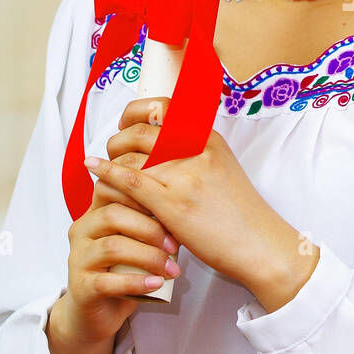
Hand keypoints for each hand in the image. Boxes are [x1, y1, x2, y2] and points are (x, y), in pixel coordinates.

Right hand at [62, 185, 179, 348]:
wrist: (96, 313)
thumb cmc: (121, 272)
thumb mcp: (134, 242)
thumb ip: (147, 222)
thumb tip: (183, 206)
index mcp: (93, 214)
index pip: (109, 188)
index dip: (139, 194)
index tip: (170, 206)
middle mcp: (81, 232)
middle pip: (112, 215)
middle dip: (150, 228)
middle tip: (175, 245)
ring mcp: (78, 259)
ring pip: (112, 247)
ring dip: (148, 257)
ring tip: (172, 269)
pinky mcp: (81, 288)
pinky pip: (108, 282)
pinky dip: (136, 282)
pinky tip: (156, 284)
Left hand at [85, 95, 317, 300]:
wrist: (260, 245)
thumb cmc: (240, 214)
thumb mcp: (222, 170)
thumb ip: (195, 154)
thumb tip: (161, 146)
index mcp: (208, 139)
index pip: (163, 108)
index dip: (136, 111)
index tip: (126, 123)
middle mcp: (196, 150)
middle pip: (141, 131)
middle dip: (118, 138)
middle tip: (113, 152)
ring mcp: (184, 176)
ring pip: (131, 155)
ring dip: (111, 159)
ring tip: (104, 168)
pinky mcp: (173, 203)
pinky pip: (131, 180)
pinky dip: (106, 172)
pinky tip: (93, 168)